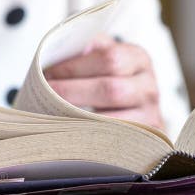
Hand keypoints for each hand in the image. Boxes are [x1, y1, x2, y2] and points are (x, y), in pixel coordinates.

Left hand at [44, 35, 164, 128]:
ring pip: (113, 119)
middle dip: (71, 92)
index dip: (73, 67)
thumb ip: (83, 52)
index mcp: (137, 58)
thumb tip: (59, 53)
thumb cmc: (104, 80)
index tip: (47, 74)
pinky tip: (67, 135)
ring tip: (50, 115)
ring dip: (76, 119)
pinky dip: (88, 139)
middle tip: (43, 95)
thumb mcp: (98, 59)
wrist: (132, 112)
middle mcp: (148, 87)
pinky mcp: (145, 140)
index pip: (109, 59)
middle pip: (111, 89)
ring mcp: (150, 115)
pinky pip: (114, 143)